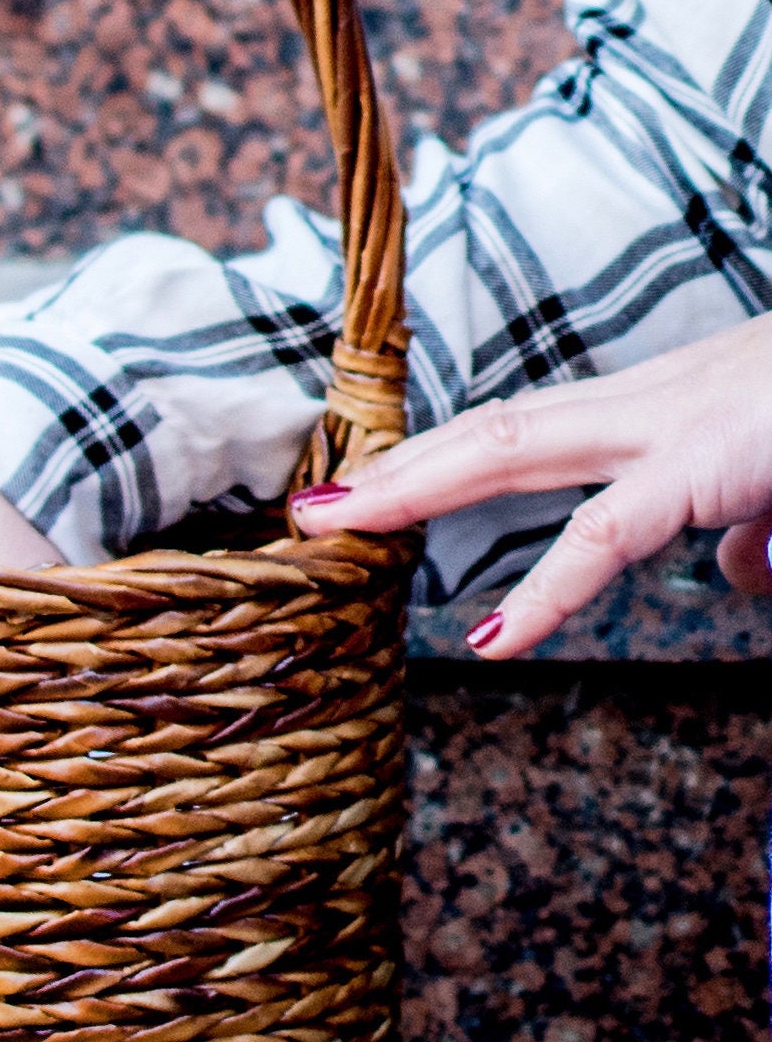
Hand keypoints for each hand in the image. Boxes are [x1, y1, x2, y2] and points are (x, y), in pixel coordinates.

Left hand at [288, 315, 771, 656]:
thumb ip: (759, 530)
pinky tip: (492, 640)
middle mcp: (656, 401)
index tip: (378, 491)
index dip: (451, 458)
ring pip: (514, 446)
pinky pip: (605, 534)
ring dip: (418, 486)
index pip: (533, 430)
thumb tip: (739, 573)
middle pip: (497, 429)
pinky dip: (543, 590)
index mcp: (669, 407)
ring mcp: (676, 422)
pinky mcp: (706, 463)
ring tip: (335, 531)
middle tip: (314, 510)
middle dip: (401, 466)